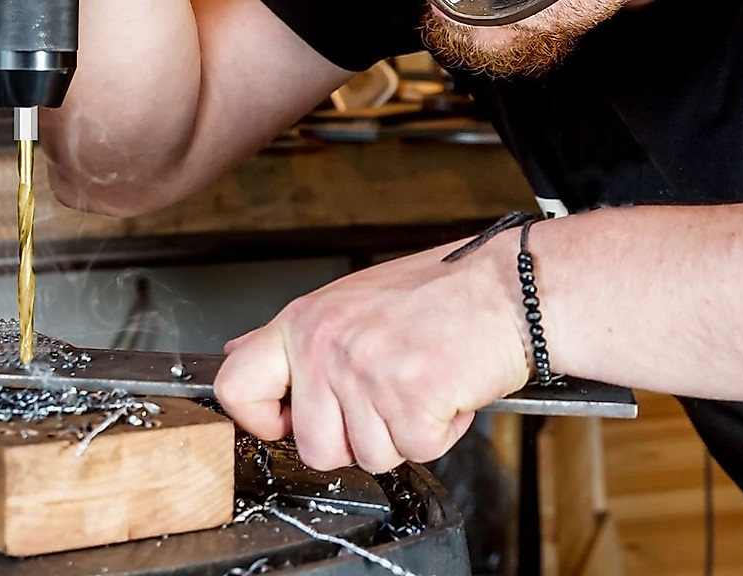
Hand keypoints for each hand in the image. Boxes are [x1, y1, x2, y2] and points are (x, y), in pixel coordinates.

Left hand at [213, 238, 530, 473]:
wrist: (506, 287)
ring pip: (368, 455)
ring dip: (402, 432)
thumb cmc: (435, 292)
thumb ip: (295, 338)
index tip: (285, 420)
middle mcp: (326, 346)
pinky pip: (415, 452)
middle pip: (313, 446)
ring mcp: (365, 373)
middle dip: (355, 435)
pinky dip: (438, 432)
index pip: (236, 385)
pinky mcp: (409, 399)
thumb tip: (240, 357)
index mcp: (304, 321)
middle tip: (386, 391)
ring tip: (419, 379)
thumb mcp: (346, 301)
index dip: (259, 419)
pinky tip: (444, 389)